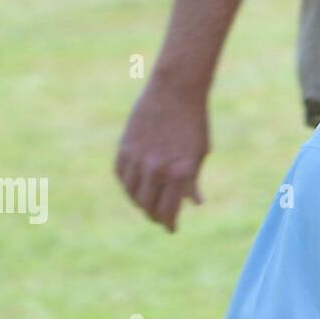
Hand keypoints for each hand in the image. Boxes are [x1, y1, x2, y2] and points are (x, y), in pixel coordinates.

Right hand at [115, 78, 208, 232]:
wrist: (175, 90)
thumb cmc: (193, 122)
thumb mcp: (199, 153)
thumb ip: (193, 180)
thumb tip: (194, 203)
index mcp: (179, 173)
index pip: (168, 211)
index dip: (169, 224)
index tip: (171, 228)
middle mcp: (156, 169)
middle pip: (148, 206)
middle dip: (154, 216)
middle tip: (159, 219)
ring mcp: (138, 158)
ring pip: (131, 193)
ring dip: (139, 202)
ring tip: (146, 204)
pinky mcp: (125, 146)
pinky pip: (120, 175)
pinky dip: (126, 184)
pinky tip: (134, 187)